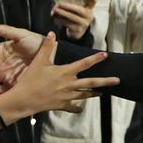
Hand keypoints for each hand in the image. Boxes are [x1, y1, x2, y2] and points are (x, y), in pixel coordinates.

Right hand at [0, 35, 119, 123]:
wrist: (24, 99)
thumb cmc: (31, 79)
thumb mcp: (39, 61)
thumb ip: (47, 47)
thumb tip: (51, 33)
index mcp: (65, 72)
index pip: (84, 64)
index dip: (95, 59)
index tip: (106, 55)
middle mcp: (69, 85)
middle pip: (91, 83)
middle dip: (106, 82)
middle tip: (118, 80)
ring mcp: (67, 96)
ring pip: (85, 95)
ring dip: (95, 94)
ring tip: (104, 93)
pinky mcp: (61, 105)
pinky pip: (72, 107)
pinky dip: (77, 108)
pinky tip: (80, 109)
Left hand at [52, 0, 94, 38]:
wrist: (77, 31)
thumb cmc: (76, 16)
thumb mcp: (78, 9)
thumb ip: (73, 3)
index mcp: (89, 8)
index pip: (93, 1)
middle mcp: (89, 16)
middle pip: (79, 10)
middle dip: (68, 6)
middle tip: (60, 4)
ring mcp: (84, 24)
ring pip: (72, 17)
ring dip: (62, 13)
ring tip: (55, 10)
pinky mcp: (78, 30)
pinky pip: (68, 24)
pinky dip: (60, 20)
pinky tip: (55, 17)